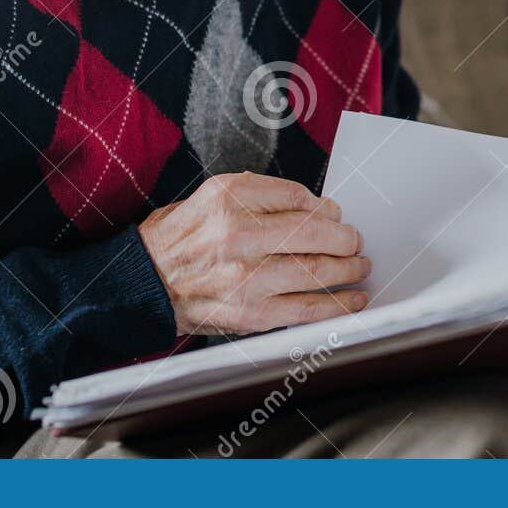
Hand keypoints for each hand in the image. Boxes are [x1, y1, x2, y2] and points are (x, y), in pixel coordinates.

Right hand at [138, 172, 369, 335]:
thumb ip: (263, 193)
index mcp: (230, 199)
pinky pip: (306, 310)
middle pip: (315, 234)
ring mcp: (246, 279)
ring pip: (317, 272)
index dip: (326, 208)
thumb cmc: (183, 235)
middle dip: (346, 238)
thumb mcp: (213, 194)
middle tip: (356, 241)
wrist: (146, 281)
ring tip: (361, 267)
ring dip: (349, 270)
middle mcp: (238, 237)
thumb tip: (318, 207)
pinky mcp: (250, 314)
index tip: (336, 215)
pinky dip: (337, 306)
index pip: (298, 197)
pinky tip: (354, 300)